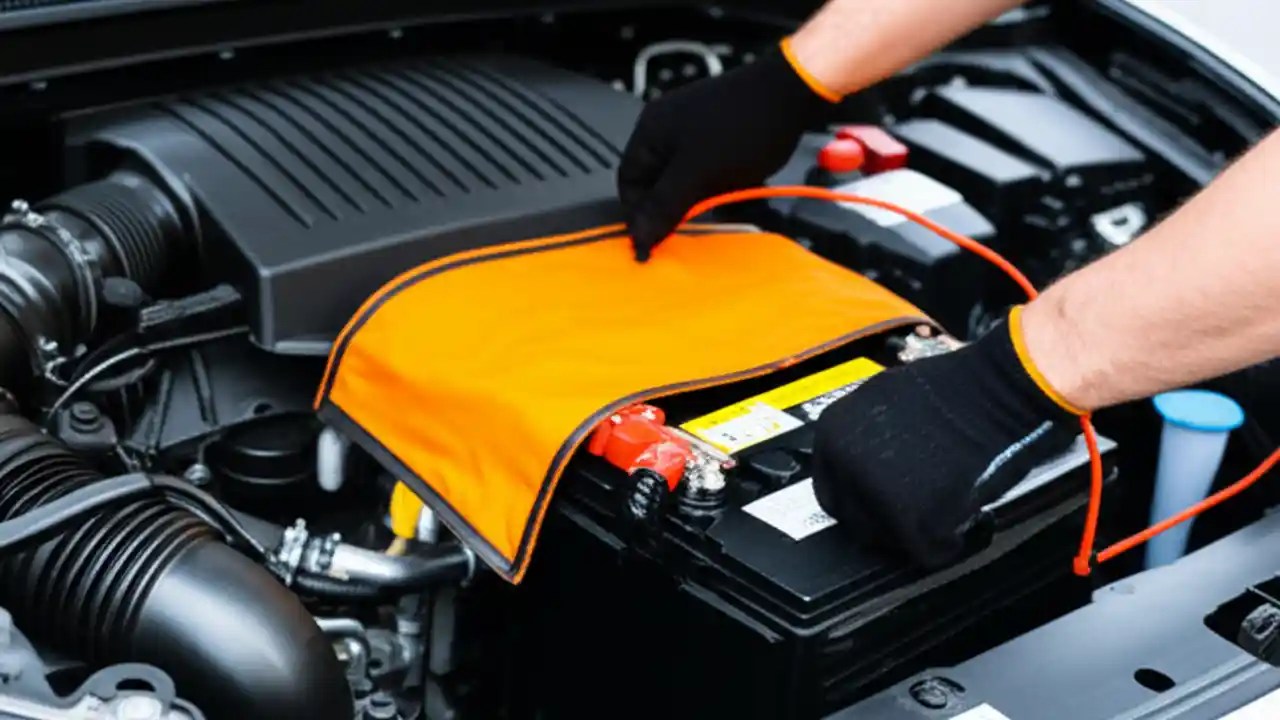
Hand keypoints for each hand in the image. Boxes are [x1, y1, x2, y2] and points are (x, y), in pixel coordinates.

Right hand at [618, 41, 836, 260]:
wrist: (793, 92)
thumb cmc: (744, 125)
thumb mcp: (697, 173)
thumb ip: (664, 206)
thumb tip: (637, 237)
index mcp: (650, 132)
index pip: (629, 183)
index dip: (639, 214)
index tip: (654, 241)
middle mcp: (666, 128)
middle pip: (657, 183)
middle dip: (675, 207)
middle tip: (695, 222)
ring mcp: (694, 130)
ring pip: (685, 181)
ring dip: (702, 198)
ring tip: (725, 197)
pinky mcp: (719, 135)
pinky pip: (708, 171)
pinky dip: (720, 185)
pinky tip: (738, 186)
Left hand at [811, 309, 1081, 567]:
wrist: (997, 390)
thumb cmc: (956, 388)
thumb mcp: (885, 401)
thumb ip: (866, 437)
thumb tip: (864, 463)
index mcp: (832, 433)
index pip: (831, 488)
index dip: (862, 500)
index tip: (886, 503)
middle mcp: (843, 463)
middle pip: (853, 518)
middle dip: (885, 520)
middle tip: (920, 512)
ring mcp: (872, 491)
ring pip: (886, 538)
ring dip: (914, 531)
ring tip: (945, 508)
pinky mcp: (908, 517)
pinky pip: (925, 550)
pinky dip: (948, 544)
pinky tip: (964, 520)